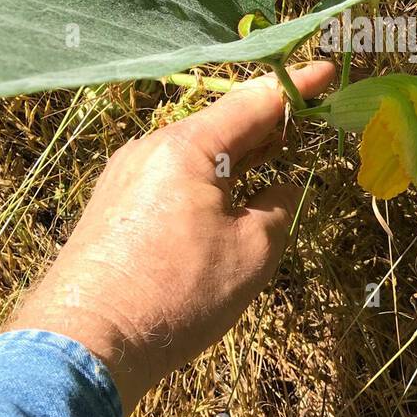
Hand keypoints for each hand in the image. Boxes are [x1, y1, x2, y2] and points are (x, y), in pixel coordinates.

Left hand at [3, 62, 333, 414]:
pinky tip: (226, 197)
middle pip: (221, 123)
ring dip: (236, 154)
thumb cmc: (179, 294)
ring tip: (272, 159)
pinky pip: (171, 176)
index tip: (328, 73)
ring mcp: (126, 175)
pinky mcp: (112, 205)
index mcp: (188, 145)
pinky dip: (207, 177)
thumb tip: (280, 188)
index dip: (296, 88)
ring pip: (195, 151)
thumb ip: (278, 207)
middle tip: (307, 125)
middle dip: (266, 123)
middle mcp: (151, 147)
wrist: (87, 343)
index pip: (254, 101)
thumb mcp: (253, 251)